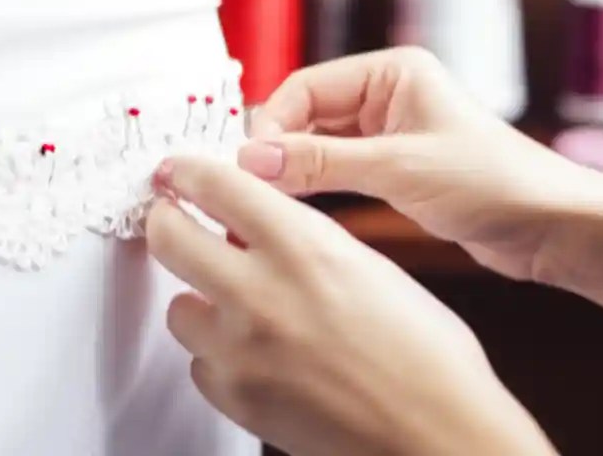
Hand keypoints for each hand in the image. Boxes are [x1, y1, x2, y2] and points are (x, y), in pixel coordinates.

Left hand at [146, 157, 554, 455]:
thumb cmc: (426, 355)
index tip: (177, 173)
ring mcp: (240, 350)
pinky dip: (221, 357)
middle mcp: (260, 292)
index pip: (215, 185)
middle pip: (168, 237)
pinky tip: (260, 357)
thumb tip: (257, 231)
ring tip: (238, 306)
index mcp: (303, 246)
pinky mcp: (235, 398)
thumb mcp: (369, 266)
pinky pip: (201, 364)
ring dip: (201, 300)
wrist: (436, 433)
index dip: (187, 172)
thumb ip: (304, 241)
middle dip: (166, 223)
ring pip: (178, 308)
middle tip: (172, 220)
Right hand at [241, 47, 602, 282]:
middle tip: (245, 182)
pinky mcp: (394, 169)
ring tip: (262, 197)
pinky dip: (314, 185)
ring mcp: (390, 133)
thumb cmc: (493, 181)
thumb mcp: (398, 168)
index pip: (307, 86)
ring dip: (292, 168)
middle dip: (277, 145)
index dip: (272, 122)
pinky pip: (337, 170)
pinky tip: (294, 206)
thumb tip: (253, 157)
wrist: (549, 225)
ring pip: (318, 145)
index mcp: (393, 71)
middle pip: (308, 114)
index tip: (246, 160)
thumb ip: (321, 162)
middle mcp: (388, 95)